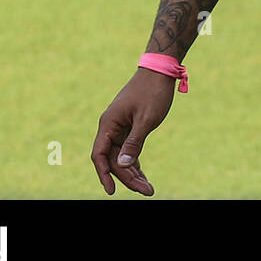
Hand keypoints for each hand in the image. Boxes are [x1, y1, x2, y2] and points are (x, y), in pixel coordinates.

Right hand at [91, 67, 176, 195]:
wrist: (161, 69)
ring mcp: (120, 126)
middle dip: (127, 177)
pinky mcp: (130, 125)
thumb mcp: (146, 119)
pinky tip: (142, 175)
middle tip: (146, 191)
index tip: (112, 191)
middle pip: (112, 159)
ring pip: (120, 156)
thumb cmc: (153, 92)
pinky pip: (128, 148)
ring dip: (132, 172)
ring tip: (147, 188)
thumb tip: (122, 165)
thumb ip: (134, 143)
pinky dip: (134, 161)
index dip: (104, 174)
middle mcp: (111, 126)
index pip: (99, 155)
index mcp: (109, 123)